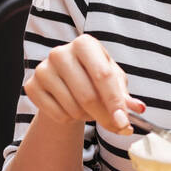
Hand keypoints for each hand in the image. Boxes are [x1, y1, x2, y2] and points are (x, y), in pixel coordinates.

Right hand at [24, 33, 144, 133]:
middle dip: (104, 116)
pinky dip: (70, 119)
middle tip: (115, 126)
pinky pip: (57, 114)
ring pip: (72, 107)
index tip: (124, 122)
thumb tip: (139, 109)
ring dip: (87, 117)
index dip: (115, 102)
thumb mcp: (114, 81)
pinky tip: (73, 109)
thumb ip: (125, 96)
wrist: (65, 81)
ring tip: (91, 110)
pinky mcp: (31, 85)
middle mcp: (61, 52)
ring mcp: (43, 69)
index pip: (103, 76)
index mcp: (85, 43)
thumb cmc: (95, 77)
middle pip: (87, 95)